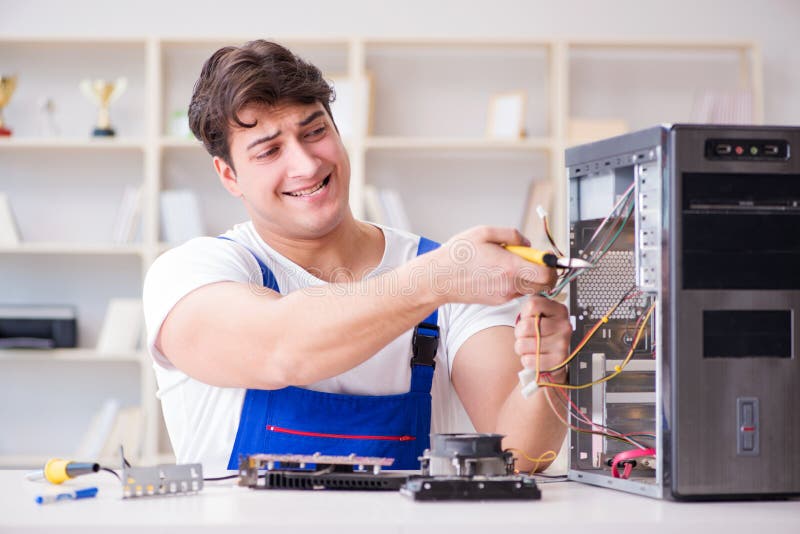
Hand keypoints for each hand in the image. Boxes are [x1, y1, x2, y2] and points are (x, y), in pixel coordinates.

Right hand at [432, 226, 555, 305]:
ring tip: (507, 262)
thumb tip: (528, 244)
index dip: (553, 266)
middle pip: (544, 285)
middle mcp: (510, 285)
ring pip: (529, 288)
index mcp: (511, 267)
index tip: (547, 257)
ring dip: (527, 276)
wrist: (439, 278)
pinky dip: (514, 282)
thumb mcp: (485, 232)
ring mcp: (504, 296)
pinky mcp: (497, 301)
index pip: (548, 274)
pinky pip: (515, 291)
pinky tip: (497, 271)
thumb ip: (512, 235)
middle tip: (532, 259)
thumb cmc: (458, 255)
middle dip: (543, 272)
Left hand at [514, 295, 571, 383]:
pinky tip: (535, 356)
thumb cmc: (541, 332)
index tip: (529, 318)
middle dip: (519, 333)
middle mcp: (564, 326)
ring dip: (521, 347)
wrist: (553, 356)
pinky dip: (526, 360)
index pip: (532, 305)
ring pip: (522, 344)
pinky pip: (528, 360)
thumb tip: (511, 293)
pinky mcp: (558, 361)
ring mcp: (562, 344)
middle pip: (525, 326)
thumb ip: (530, 305)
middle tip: (527, 335)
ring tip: (531, 346)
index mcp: (559, 310)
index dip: (524, 313)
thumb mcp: (538, 314)